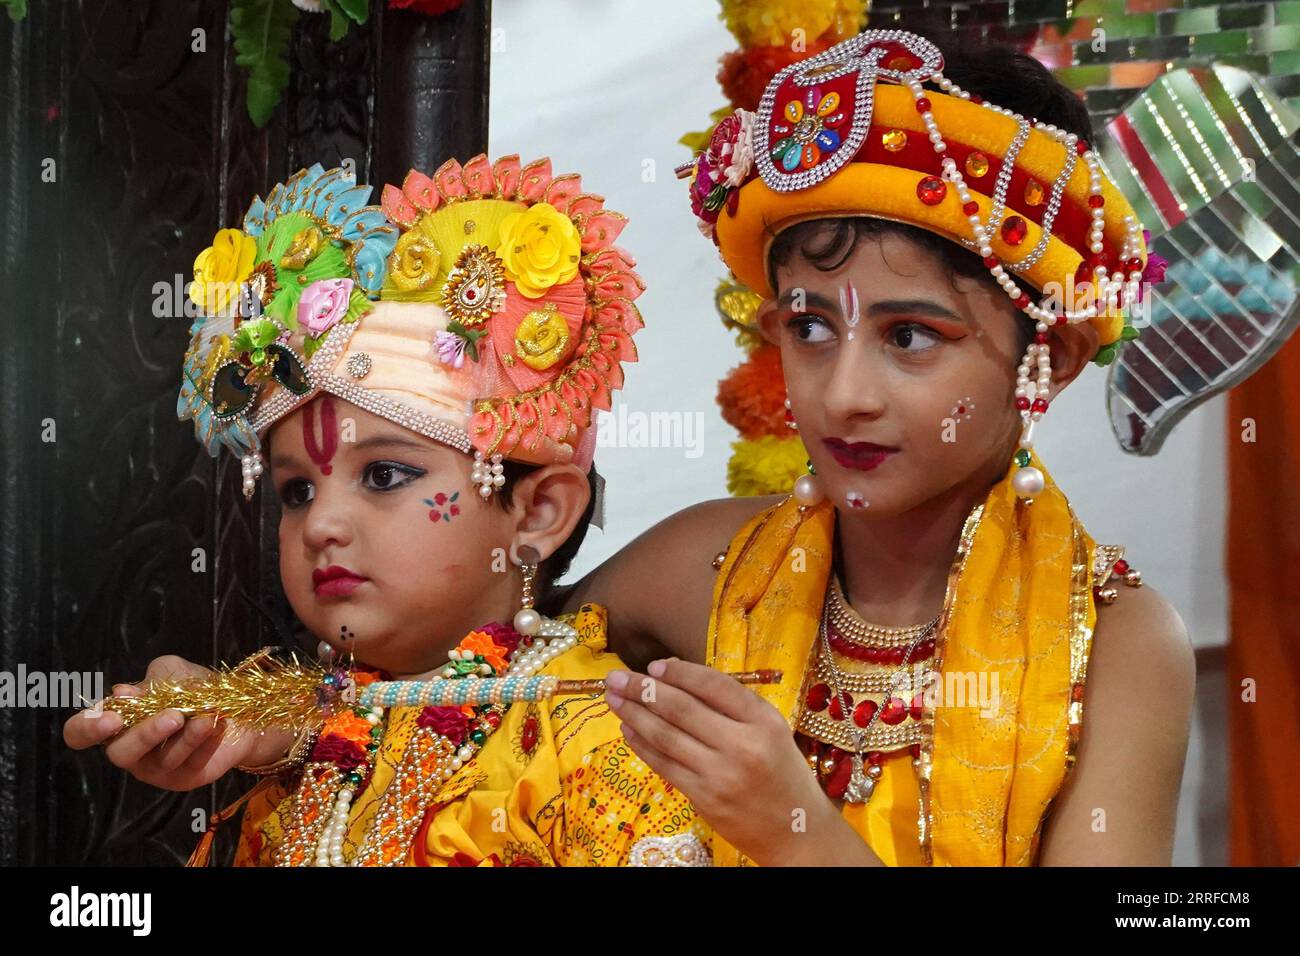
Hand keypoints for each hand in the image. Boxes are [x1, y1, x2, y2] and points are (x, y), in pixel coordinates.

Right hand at [62, 655, 296, 791]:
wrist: (238, 706)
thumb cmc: (194, 689)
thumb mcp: (173, 673)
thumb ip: (151, 683)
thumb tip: (121, 694)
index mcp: (117, 722)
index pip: (79, 734)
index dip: (87, 729)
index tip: (110, 717)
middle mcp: (130, 750)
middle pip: (120, 754)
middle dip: (145, 734)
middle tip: (174, 716)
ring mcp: (156, 769)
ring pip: (162, 760)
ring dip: (187, 737)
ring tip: (207, 718)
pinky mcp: (185, 778)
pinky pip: (192, 764)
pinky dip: (207, 742)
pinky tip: (219, 724)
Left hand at [604, 658, 880, 865]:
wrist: (795, 831)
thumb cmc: (782, 774)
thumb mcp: (771, 730)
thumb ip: (733, 705)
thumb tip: (676, 677)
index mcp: (763, 721)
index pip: (713, 685)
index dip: (679, 672)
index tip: (653, 665)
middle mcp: (742, 745)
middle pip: (681, 708)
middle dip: (642, 689)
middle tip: (615, 677)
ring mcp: (721, 774)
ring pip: (666, 736)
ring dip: (634, 714)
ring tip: (614, 700)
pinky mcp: (704, 798)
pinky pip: (665, 765)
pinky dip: (642, 745)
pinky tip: (628, 730)